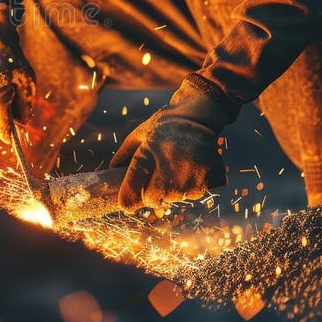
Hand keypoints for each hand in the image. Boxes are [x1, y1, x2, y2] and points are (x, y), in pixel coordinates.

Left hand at [111, 77, 234, 211]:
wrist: (198, 116)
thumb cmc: (164, 125)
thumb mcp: (139, 134)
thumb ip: (124, 154)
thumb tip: (110, 171)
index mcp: (149, 151)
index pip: (133, 185)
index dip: (127, 198)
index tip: (125, 204)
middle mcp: (170, 163)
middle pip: (153, 199)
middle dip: (151, 194)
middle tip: (156, 180)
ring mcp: (192, 171)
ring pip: (174, 198)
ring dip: (172, 191)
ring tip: (176, 169)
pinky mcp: (211, 177)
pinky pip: (195, 195)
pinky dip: (191, 188)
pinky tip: (190, 171)